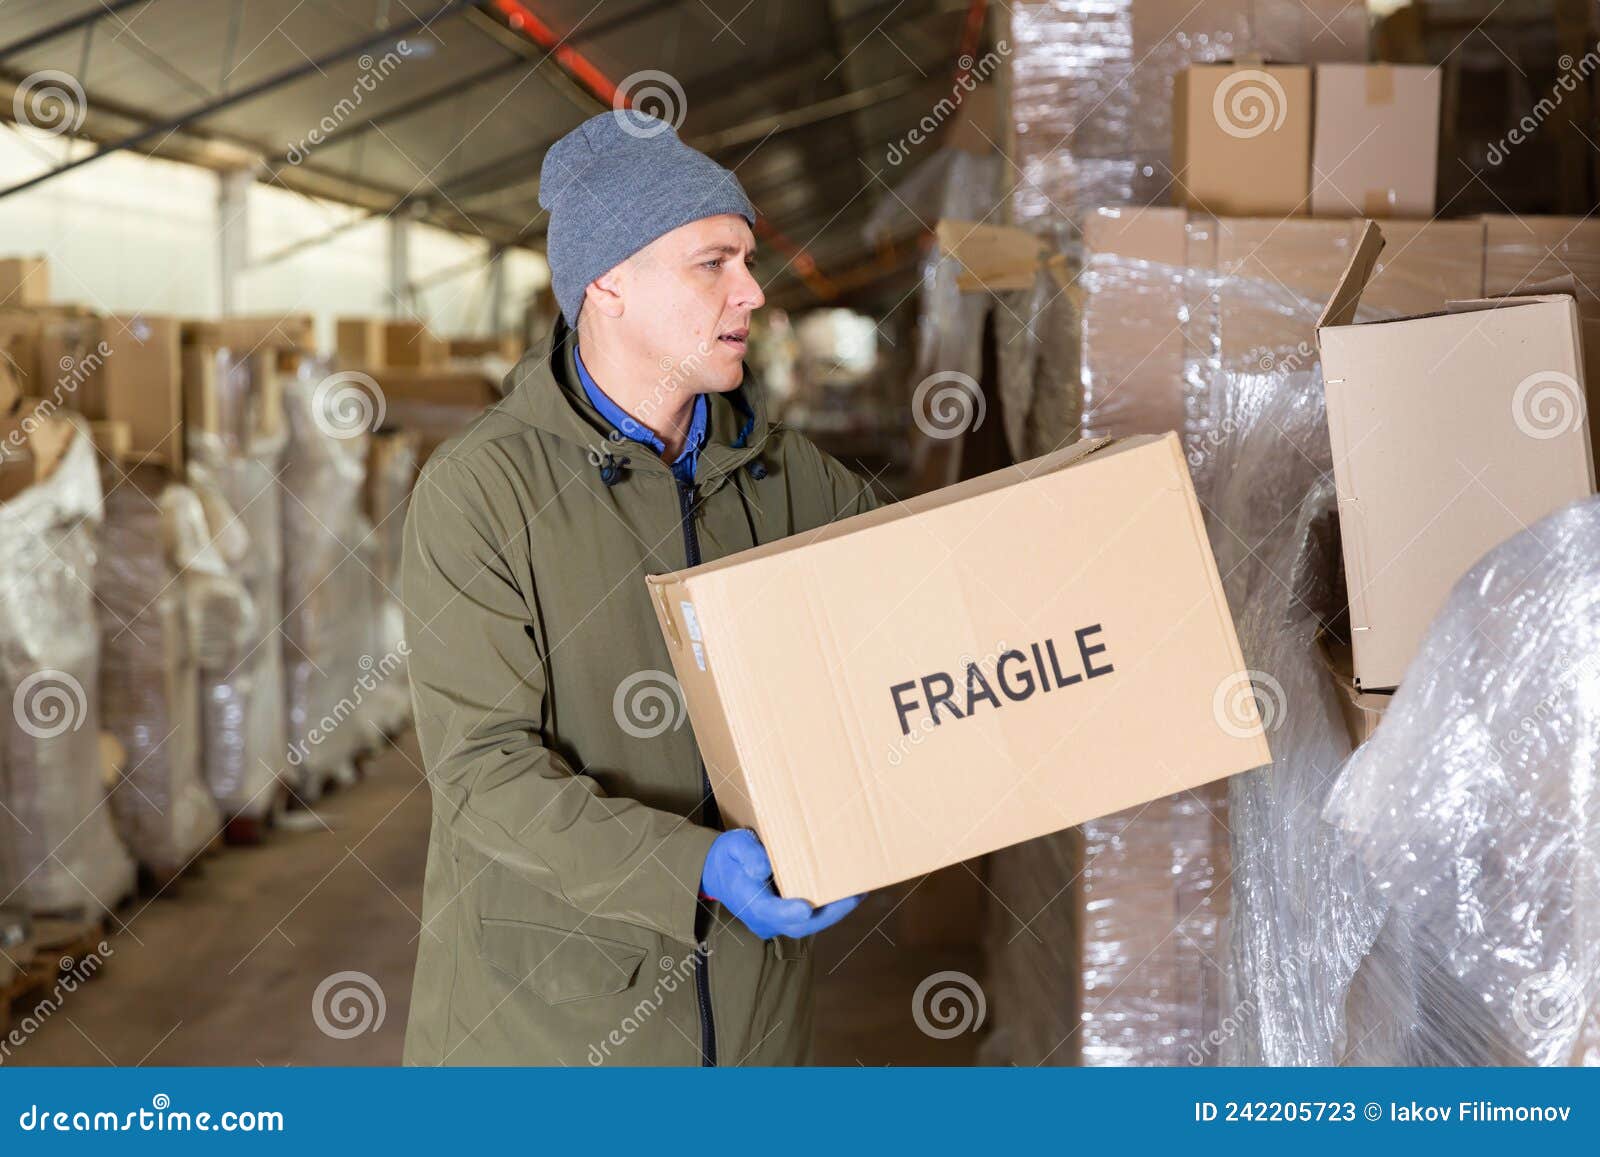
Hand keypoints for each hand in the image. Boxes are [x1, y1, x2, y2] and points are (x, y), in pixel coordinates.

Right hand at [699, 829, 862, 939]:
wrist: (721, 872)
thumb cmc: (729, 856)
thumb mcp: (732, 845)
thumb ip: (747, 854)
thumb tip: (764, 867)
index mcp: (748, 901)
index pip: (769, 912)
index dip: (788, 912)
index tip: (805, 909)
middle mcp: (765, 918)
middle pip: (800, 926)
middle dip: (829, 913)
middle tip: (855, 895)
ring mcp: (777, 921)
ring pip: (810, 924)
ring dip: (836, 911)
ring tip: (861, 891)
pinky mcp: (788, 916)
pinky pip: (812, 916)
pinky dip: (831, 906)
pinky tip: (851, 891)